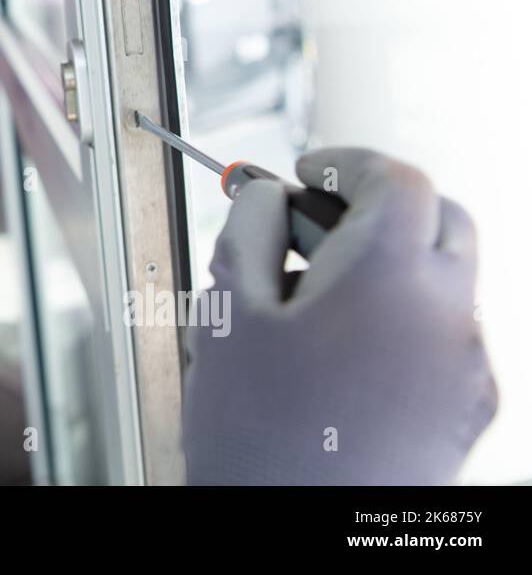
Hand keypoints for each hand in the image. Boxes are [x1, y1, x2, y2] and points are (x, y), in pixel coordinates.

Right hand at [181, 147, 497, 484]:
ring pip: (444, 278)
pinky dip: (401, 318)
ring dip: (390, 264)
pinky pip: (443, 335)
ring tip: (310, 300)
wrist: (296, 535)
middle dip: (378, 207)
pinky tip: (338, 353)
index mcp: (391, 276)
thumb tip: (265, 197)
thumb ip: (249, 229)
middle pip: (440, 220)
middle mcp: (448, 315)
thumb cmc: (259, 436)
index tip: (307, 171)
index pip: (397, 178)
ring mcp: (468, 366)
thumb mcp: (228, 309)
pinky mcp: (468, 409)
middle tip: (311, 223)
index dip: (346, 162)